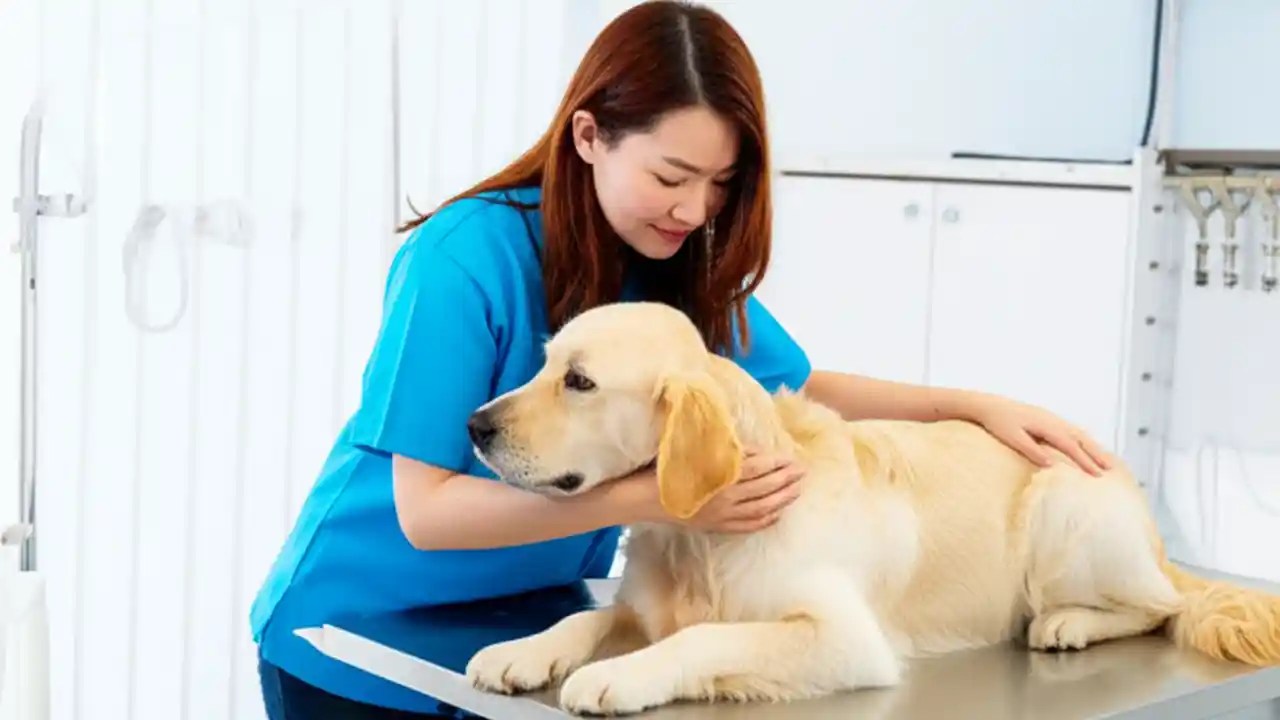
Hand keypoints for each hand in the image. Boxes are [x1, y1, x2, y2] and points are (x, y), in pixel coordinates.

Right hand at [613, 450, 803, 532]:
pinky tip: (776, 514)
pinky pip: (746, 526)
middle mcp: (724, 498)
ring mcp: (721, 516)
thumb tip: (752, 450)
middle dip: (786, 480)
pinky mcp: (715, 527)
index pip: (757, 468)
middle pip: (764, 488)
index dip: (777, 463)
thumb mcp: (692, 451)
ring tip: (797, 491)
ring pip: (760, 509)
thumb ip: (723, 451)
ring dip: (782, 499)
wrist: (641, 499)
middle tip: (802, 472)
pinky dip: (764, 520)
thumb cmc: (664, 469)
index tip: (791, 457)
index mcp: (719, 476)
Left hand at [966, 394, 1115, 475]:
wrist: (988, 405)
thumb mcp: (1012, 438)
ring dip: (1093, 447)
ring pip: (1078, 434)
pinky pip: (1071, 430)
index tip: (1097, 475)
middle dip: (1096, 454)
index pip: (1070, 446)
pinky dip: (1083, 440)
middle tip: (1111, 470)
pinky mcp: (1047, 420)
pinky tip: (1086, 447)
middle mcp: (1052, 420)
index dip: (1085, 461)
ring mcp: (1051, 419)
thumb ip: (1031, 450)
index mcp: (1046, 425)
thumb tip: (1050, 464)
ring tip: (1105, 461)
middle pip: (1081, 438)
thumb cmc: (998, 423)